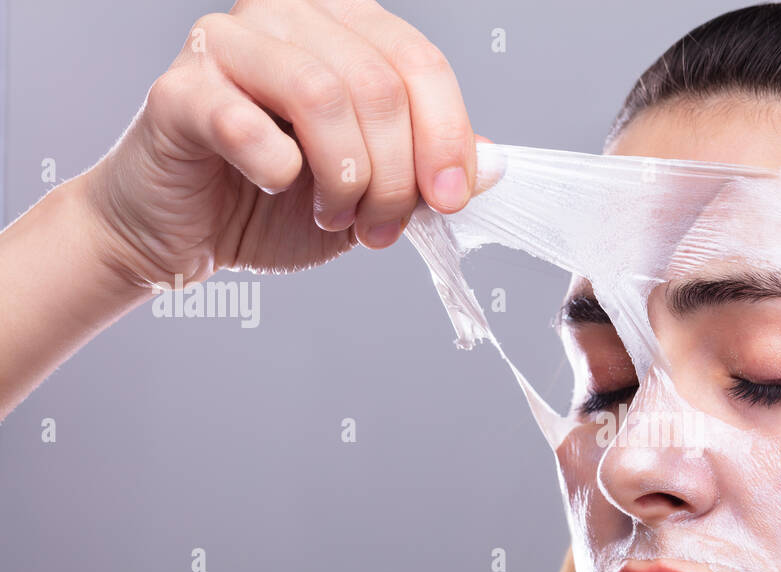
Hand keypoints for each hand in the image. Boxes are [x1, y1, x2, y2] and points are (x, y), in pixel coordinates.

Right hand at [82, 0, 483, 288]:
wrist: (186, 233)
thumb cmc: (275, 202)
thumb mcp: (375, 190)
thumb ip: (430, 170)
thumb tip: (494, 164)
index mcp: (342, 29)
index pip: (420, 63)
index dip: (448, 136)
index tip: (451, 198)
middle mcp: (287, 19)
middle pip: (378, 84)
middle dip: (396, 175)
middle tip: (382, 227)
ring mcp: (227, 45)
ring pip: (321, 94)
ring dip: (344, 176)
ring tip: (334, 215)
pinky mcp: (179, 91)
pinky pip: (243, 122)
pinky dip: (276, 170)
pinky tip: (274, 186)